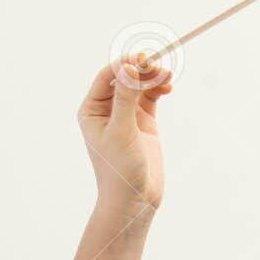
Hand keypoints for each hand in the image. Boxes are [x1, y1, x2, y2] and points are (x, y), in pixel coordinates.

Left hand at [77, 54, 173, 217]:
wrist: (133, 200)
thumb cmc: (120, 169)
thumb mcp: (122, 132)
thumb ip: (125, 99)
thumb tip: (127, 68)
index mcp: (91, 110)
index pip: (107, 76)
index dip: (125, 64)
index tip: (143, 59)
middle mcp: (106, 110)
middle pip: (125, 77)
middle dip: (142, 69)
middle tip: (160, 68)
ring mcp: (125, 115)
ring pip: (139, 85)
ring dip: (152, 77)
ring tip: (167, 77)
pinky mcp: (143, 122)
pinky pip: (150, 96)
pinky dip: (158, 88)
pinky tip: (167, 87)